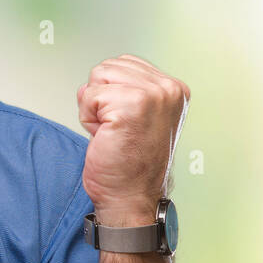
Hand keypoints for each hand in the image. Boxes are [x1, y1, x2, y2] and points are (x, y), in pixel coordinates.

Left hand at [77, 54, 189, 226]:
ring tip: (112, 132)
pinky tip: (105, 137)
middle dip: (101, 98)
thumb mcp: (142, 116)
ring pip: (98, 78)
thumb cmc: (131, 165)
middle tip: (116, 129)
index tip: (125, 123)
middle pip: (108, 67)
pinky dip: (88, 118)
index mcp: (174, 89)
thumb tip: (106, 72)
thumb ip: (133, 89)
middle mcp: (168, 89)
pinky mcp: (131, 105)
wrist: (130, 198)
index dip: (112, 93)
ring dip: (94, 107)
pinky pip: (89, 96)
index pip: (124, 63)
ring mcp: (152, 95)